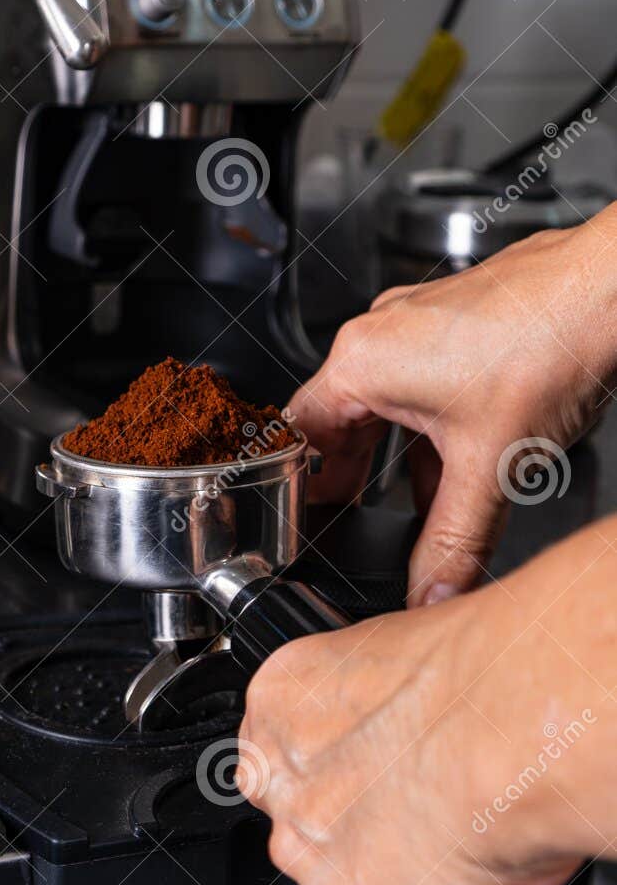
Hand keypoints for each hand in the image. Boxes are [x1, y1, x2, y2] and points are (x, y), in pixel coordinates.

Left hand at [238, 519, 614, 884]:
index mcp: (283, 696)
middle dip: (356, 819)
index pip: (283, 744)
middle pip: (304, 814)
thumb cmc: (479, 673)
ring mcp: (315, 853)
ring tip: (457, 837)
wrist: (512, 730)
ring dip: (390, 869)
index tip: (377, 764)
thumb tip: (402, 709)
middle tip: (421, 805)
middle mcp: (281, 778)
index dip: (337, 760)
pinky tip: (475, 874)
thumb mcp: (397, 646)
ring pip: (342, 878)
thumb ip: (371, 693)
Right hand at [290, 205, 616, 604]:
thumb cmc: (550, 343)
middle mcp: (381, 333)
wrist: (609, 290)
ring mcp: (418, 320)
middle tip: (353, 518)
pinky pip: (421, 378)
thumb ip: (453, 544)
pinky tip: (463, 455)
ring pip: (385, 399)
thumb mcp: (491, 468)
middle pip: (338, 418)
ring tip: (414, 497)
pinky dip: (430, 423)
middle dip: (350, 474)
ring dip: (394, 452)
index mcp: (363, 362)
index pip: (298, 435)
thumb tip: (429, 595)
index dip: (299, 486)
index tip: (309, 521)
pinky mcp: (455, 319)